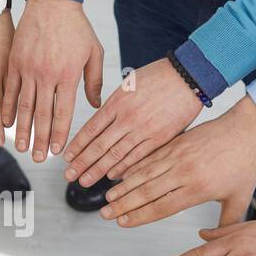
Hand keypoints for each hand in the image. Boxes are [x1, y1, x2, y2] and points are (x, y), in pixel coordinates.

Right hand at [3, 0, 103, 161]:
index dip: (59, 134)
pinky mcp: (14, 62)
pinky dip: (8, 108)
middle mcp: (47, 74)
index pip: (63, 112)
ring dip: (22, 130)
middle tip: (38, 159)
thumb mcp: (93, 52)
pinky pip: (9, 90)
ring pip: (24, 106)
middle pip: (42, 115)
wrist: (52, 0)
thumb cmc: (76, 26)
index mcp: (68, 75)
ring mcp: (28, 69)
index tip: (56, 150)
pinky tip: (6, 123)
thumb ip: (95, 81)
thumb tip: (96, 106)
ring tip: (22, 148)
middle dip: (40, 140)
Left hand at [63, 57, 203, 188]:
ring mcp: (143, 129)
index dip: (77, 145)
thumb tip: (101, 120)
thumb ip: (114, 103)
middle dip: (82, 163)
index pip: (90, 129)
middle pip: (98, 145)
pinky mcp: (160, 138)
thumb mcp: (129, 83)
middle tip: (69, 175)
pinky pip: (138, 157)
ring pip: (116, 155)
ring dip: (98, 170)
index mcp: (117, 102)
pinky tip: (112, 177)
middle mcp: (127, 117)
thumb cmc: (159, 76)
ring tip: (84, 181)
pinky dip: (124, 168)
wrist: (188, 75)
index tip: (67, 157)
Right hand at [101, 96, 255, 227]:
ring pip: (144, 173)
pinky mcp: (176, 142)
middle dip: (123, 205)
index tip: (123, 223)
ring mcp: (177, 155)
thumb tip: (214, 243)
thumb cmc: (245, 163)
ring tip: (108, 197)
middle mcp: (183, 171)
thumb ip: (226, 223)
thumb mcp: (239, 197)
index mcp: (198, 188)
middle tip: (106, 214)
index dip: (139, 216)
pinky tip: (121, 174)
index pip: (162, 206)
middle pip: (147, 192)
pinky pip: (149, 156)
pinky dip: (134, 166)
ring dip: (124, 186)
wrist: (248, 128)